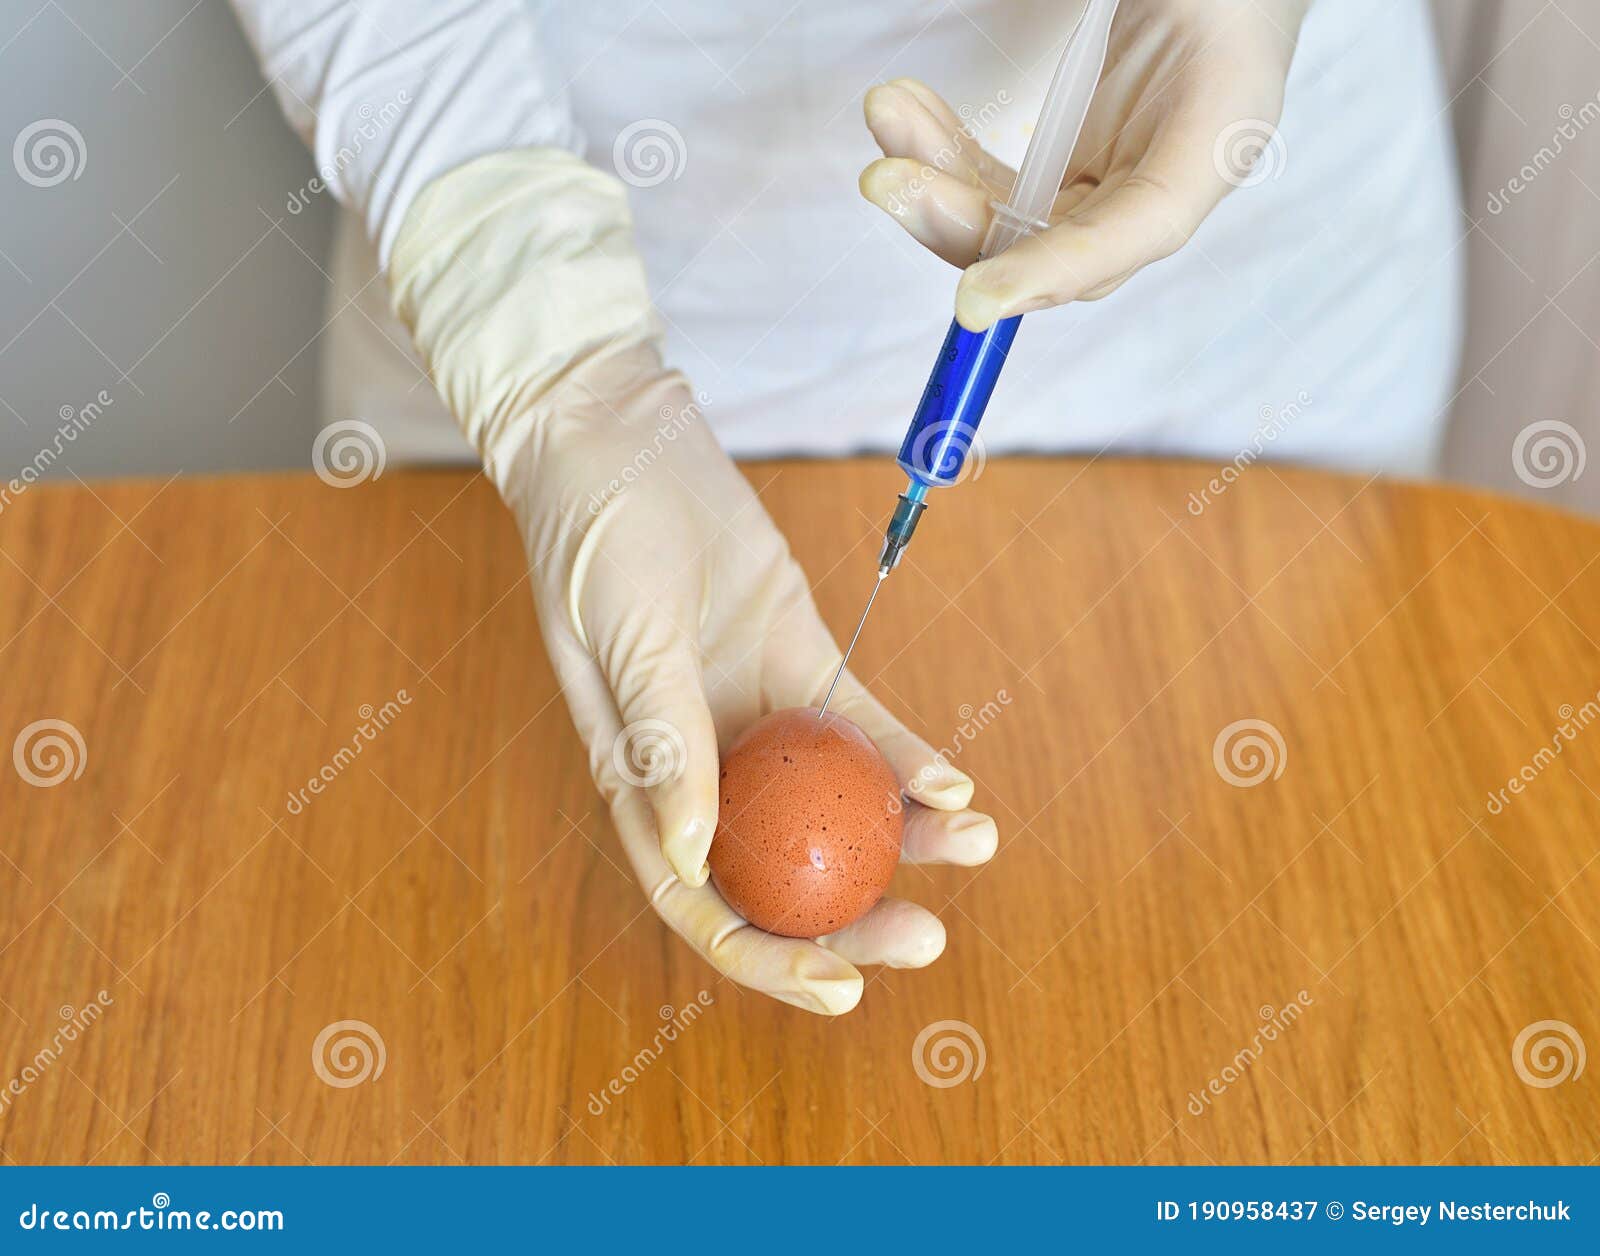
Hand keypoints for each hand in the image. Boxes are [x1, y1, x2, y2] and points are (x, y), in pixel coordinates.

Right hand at [502, 346, 998, 1014]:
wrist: (625, 442)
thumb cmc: (601, 542)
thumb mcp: (626, 644)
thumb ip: (661, 748)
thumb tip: (692, 864)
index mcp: (643, 785)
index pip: (703, 899)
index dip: (768, 955)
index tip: (841, 987)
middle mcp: (707, 770)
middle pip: (786, 870)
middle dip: (855, 919)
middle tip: (927, 938)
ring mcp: (760, 721)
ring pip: (839, 806)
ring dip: (906, 838)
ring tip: (977, 842)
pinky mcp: (804, 666)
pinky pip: (866, 728)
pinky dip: (908, 757)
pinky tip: (957, 779)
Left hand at [859, 0, 1309, 328]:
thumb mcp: (1202, 1)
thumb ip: (1159, 43)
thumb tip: (1054, 138)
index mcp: (1213, 146)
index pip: (1133, 234)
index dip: (1052, 272)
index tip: (974, 302)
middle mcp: (1161, 181)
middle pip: (1049, 245)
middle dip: (956, 220)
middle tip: (888, 180)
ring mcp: (1111, 178)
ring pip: (1009, 220)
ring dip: (933, 180)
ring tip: (886, 112)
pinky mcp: (1073, 164)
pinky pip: (997, 184)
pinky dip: (944, 158)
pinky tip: (905, 112)